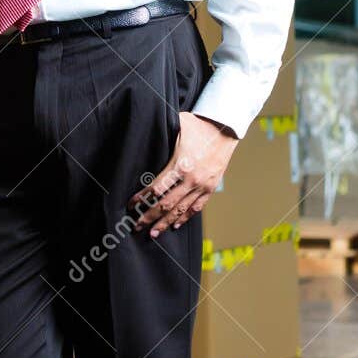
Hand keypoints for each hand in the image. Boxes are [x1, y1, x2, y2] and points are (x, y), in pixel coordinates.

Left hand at [126, 111, 238, 237]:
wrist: (226, 128)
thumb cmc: (199, 125)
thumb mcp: (176, 126)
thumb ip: (160, 134)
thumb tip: (141, 131)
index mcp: (180, 165)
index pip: (156, 188)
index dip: (141, 199)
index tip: (131, 204)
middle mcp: (191, 179)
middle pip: (166, 204)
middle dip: (149, 217)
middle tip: (137, 226)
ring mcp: (202, 185)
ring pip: (181, 209)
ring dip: (165, 222)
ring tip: (153, 233)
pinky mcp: (211, 187)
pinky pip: (197, 206)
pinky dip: (186, 217)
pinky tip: (176, 224)